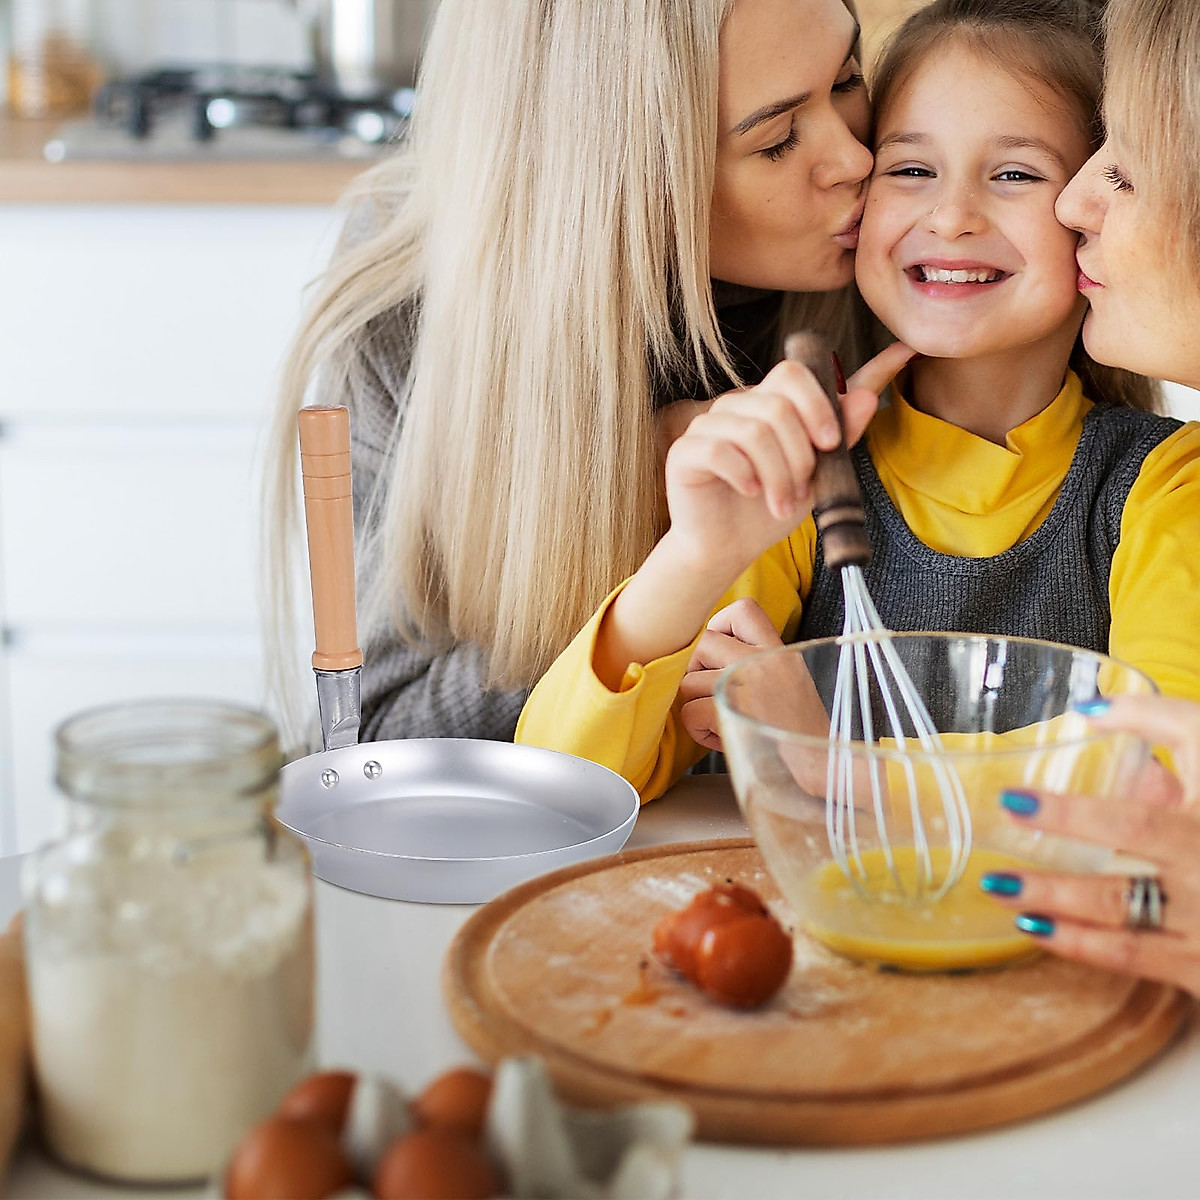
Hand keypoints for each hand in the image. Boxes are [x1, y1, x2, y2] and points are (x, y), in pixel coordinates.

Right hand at [661, 344, 909, 584]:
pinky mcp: (683, 452)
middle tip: (803, 491)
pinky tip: (750, 492)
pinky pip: (719, 450)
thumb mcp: (817, 475)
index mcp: (765, 405)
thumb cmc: (768, 510)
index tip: (832, 442)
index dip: (818, 403)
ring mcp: (706, 427)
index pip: (792, 373)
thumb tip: (869, 398)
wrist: (726, 549)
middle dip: (800, 454)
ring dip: (777, 475)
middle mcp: (734, 408)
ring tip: (782, 505)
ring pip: (753, 432)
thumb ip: (842, 435)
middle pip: (778, 406)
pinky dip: (743, 475)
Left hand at [679, 599, 783, 750]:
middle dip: (698, 674)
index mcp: (778, 649)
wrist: (820, 765)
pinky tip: (722, 737)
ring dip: (697, 706)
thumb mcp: (786, 679)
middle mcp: (762, 659)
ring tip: (723, 721)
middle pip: (701, 645)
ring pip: (687, 682)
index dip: (720, 627)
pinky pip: (688, 712)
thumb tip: (700, 652)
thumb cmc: (796, 729)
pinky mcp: (729, 710)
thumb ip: (753, 659)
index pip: (742, 609)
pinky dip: (698, 730)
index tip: (722, 655)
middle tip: (717, 697)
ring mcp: (746, 683)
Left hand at [980, 695, 1199, 994]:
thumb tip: (1094, 713)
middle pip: (1137, 826)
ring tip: (997, 882)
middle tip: (1009, 806)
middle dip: (1069, 817)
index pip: (1193, 736)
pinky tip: (1034, 927)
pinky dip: (1077, 942)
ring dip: (1052, 891)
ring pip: (1119, 900)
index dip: (1144, 720)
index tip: (1086, 713)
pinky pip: (1129, 953)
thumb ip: (1171, 751)